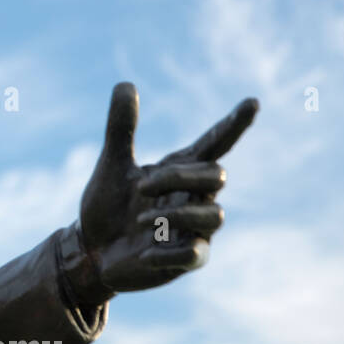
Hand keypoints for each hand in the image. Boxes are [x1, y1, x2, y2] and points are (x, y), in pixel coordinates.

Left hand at [78, 82, 257, 292]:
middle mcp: (194, 197)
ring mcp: (195, 230)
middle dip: (180, 177)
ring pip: (214, 215)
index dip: (233, 124)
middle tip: (141, 187)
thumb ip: (121, 128)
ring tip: (139, 220)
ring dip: (174, 214)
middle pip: (216, 176)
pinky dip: (168, 251)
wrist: (90, 250)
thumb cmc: (107, 207)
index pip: (216, 143)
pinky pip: (196, 253)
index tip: (252, 102)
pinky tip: (144, 253)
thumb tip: (125, 83)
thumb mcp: (112, 165)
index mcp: (180, 170)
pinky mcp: (187, 260)